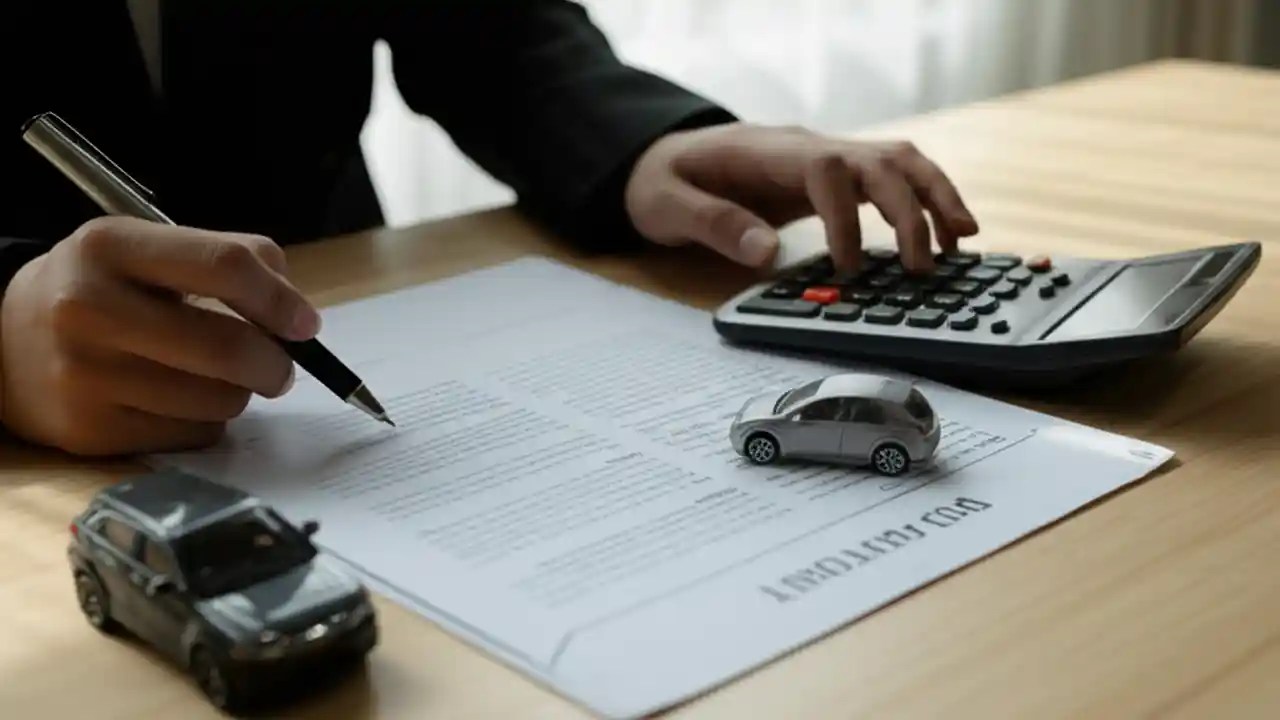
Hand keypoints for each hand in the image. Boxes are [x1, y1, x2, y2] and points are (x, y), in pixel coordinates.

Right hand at [0, 217, 319, 455]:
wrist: (6, 344)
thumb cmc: (104, 290)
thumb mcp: (148, 250)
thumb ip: (229, 261)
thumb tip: (297, 314)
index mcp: (110, 246)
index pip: (225, 266)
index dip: (280, 300)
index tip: (305, 323)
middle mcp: (88, 308)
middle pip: (229, 347)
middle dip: (275, 362)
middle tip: (279, 365)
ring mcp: (85, 374)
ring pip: (220, 399)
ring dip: (239, 392)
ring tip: (215, 377)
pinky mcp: (90, 430)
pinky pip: (194, 434)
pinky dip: (207, 420)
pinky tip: (179, 400)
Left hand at [624, 122, 978, 273]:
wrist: (664, 157)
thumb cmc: (662, 181)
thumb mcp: (666, 204)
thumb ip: (710, 223)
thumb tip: (765, 252)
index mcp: (768, 152)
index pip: (826, 169)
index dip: (845, 217)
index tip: (848, 267)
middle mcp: (809, 146)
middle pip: (879, 160)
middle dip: (911, 210)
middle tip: (924, 267)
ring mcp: (826, 156)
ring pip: (899, 161)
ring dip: (936, 196)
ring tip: (964, 240)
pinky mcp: (836, 174)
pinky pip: (893, 178)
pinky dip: (925, 199)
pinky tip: (947, 232)